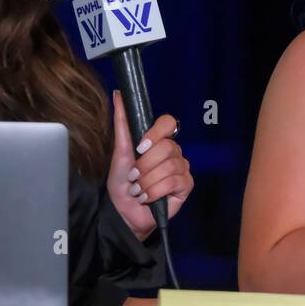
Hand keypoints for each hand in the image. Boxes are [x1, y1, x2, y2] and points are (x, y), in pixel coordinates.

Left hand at [106, 90, 193, 241]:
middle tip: (134, 176)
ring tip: (139, 190)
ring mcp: (182, 169)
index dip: (156, 133)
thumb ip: (122, 124)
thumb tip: (118, 94)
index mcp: (159, 141)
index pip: (169, 122)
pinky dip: (155, 191)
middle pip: (167, 147)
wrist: (124, 211)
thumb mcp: (119, 153)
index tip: (140, 147)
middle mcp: (174, 152)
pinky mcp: (186, 186)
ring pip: (169, 166)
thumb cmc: (123, 183)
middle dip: (145, 165)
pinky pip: (173, 182)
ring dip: (147, 181)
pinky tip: (148, 198)